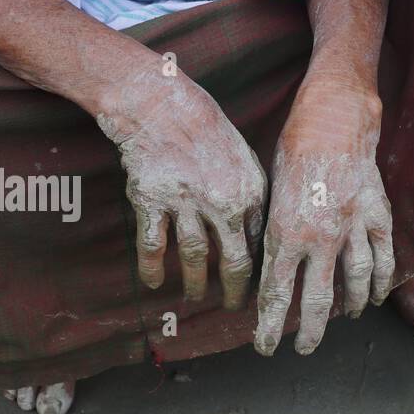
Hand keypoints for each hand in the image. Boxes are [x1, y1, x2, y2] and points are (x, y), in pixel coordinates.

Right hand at [97, 69, 267, 309]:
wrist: (162, 104)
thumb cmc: (206, 129)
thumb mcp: (245, 160)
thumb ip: (253, 197)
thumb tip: (259, 235)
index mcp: (252, 193)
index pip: (261, 245)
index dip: (261, 272)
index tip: (260, 289)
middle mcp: (223, 202)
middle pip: (235, 261)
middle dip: (236, 292)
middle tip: (234, 309)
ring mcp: (187, 203)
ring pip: (196, 258)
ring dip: (197, 284)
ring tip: (196, 298)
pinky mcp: (152, 201)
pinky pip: (154, 244)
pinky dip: (153, 268)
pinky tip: (154, 284)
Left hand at [254, 77, 393, 354]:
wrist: (333, 120)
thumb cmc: (293, 152)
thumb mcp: (269, 196)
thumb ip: (273, 237)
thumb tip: (270, 271)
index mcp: (284, 233)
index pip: (275, 295)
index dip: (268, 327)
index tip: (264, 347)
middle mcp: (319, 237)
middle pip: (315, 300)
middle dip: (308, 332)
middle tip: (304, 349)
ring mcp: (353, 228)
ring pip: (354, 284)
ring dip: (350, 307)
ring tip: (346, 318)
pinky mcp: (378, 216)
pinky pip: (383, 260)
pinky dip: (380, 283)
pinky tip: (375, 296)